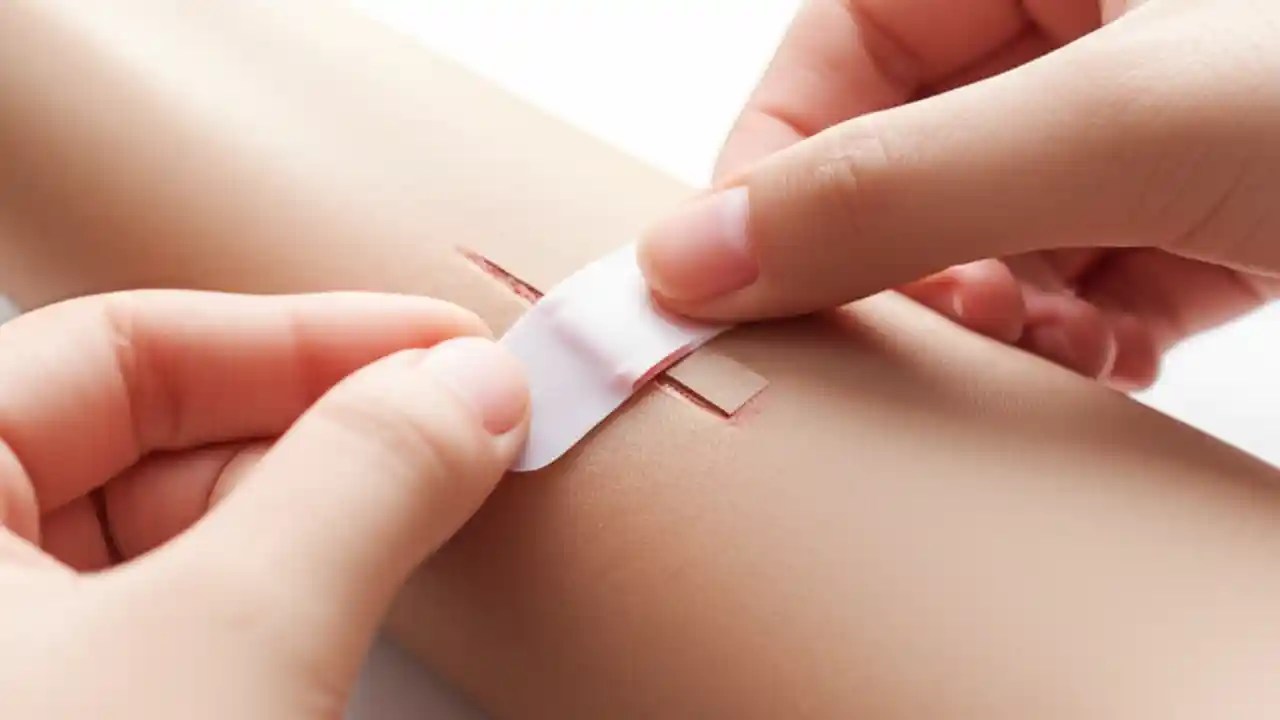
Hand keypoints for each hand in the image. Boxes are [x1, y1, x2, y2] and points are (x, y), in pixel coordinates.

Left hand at [0, 291, 527, 718]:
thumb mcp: (227, 642)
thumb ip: (356, 484)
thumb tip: (469, 387)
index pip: (117, 347)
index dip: (301, 338)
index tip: (441, 347)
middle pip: (145, 441)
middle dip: (313, 437)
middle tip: (453, 438)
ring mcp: (5, 656)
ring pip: (166, 540)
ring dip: (305, 525)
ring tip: (417, 516)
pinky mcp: (61, 714)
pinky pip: (168, 624)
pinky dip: (274, 605)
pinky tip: (345, 602)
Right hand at [639, 0, 1279, 388]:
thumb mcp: (1128, 122)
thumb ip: (897, 187)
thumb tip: (695, 254)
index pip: (840, 46)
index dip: (778, 163)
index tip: (745, 283)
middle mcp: (1092, 27)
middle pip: (907, 154)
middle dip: (909, 263)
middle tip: (939, 322)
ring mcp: (1151, 126)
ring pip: (991, 233)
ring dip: (996, 319)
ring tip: (1050, 351)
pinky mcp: (1216, 212)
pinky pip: (1088, 283)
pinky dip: (1080, 343)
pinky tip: (1111, 362)